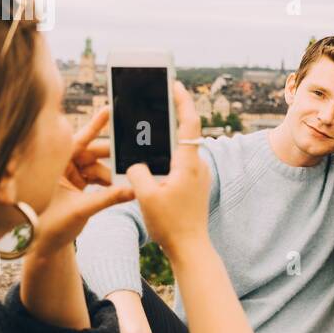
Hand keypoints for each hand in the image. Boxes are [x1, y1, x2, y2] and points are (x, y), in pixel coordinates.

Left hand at [32, 107, 134, 256]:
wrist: (44, 246)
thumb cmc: (50, 226)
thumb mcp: (81, 210)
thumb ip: (108, 199)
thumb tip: (133, 190)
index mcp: (54, 165)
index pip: (77, 141)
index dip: (94, 126)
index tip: (109, 110)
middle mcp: (60, 166)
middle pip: (90, 152)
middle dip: (109, 156)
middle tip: (128, 155)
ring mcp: (69, 175)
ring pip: (95, 165)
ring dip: (109, 173)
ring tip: (121, 182)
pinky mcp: (76, 185)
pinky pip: (95, 177)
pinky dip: (106, 182)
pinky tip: (116, 188)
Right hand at [126, 83, 210, 254]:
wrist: (190, 248)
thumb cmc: (170, 224)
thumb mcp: (145, 196)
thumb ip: (137, 171)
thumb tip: (136, 162)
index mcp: (188, 163)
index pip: (189, 123)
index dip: (182, 101)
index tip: (174, 84)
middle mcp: (197, 165)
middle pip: (182, 133)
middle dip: (168, 118)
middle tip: (153, 101)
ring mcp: (197, 175)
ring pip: (178, 151)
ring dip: (163, 142)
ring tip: (143, 133)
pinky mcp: (193, 185)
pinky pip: (177, 164)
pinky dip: (164, 159)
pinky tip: (148, 162)